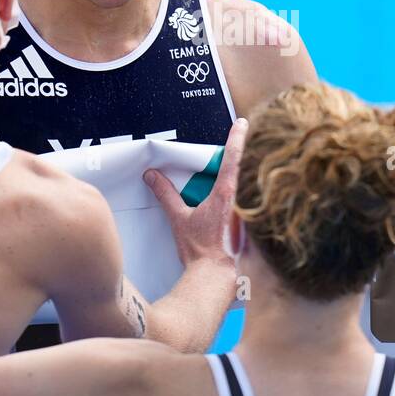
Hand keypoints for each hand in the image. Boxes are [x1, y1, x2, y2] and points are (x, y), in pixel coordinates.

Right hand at [144, 118, 247, 267]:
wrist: (213, 273)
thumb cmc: (200, 248)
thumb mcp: (179, 218)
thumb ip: (165, 194)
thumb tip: (152, 175)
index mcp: (224, 194)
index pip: (232, 158)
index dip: (237, 138)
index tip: (242, 122)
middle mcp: (236, 199)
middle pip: (236, 168)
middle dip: (232, 155)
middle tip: (228, 143)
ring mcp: (239, 210)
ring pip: (235, 183)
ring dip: (226, 176)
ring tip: (216, 176)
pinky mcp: (237, 220)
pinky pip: (232, 197)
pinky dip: (224, 192)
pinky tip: (213, 199)